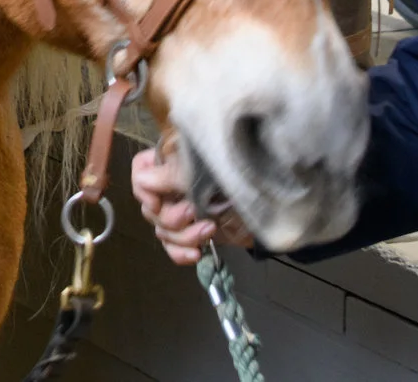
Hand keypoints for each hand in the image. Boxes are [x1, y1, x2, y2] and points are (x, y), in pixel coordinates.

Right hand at [132, 143, 252, 264]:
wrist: (277, 204)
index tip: (156, 202)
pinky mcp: (194, 234)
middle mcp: (174, 186)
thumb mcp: (206, 169)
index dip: (143, 188)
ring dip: (183, 236)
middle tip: (192, 212)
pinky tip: (196, 255)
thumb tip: (143, 178)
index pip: (141, 170)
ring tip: (208, 230)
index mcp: (175, 162)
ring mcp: (183, 211)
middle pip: (150, 206)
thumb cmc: (244, 174)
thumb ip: (173, 173)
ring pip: (162, 230)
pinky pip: (174, 248)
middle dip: (170, 216)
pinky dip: (181, 254)